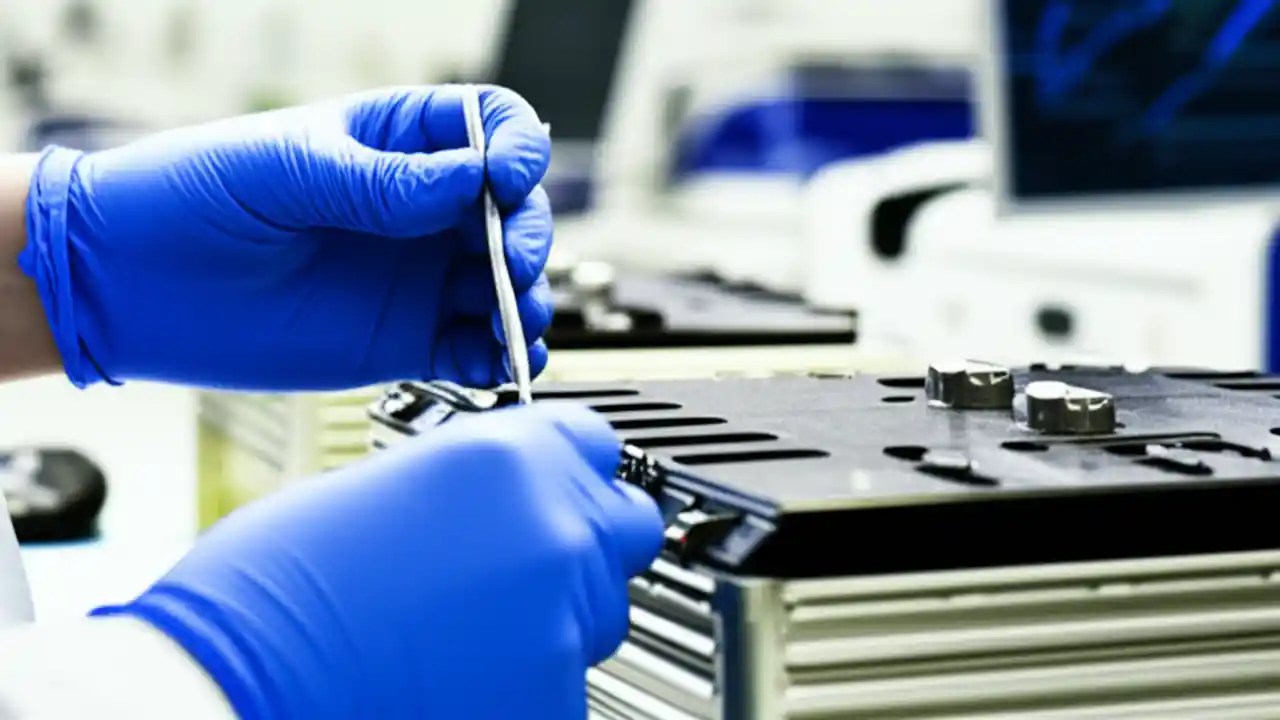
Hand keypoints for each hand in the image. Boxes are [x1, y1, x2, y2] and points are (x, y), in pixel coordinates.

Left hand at [20, 85, 553, 389]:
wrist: (131, 286)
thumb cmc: (190, 197)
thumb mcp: (286, 169)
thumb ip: (379, 181)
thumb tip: (472, 177)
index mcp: (395, 144)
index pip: (487, 129)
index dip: (515, 148)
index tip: (508, 178)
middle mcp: (418, 210)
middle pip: (513, 212)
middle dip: (530, 233)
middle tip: (512, 259)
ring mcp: (415, 277)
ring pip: (506, 284)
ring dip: (527, 301)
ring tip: (512, 319)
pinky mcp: (404, 340)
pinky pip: (474, 349)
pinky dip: (501, 359)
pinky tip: (500, 363)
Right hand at [91, 402, 662, 718]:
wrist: (239, 683)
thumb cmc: (278, 588)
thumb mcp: (387, 486)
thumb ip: (476, 485)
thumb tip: (507, 500)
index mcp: (509, 460)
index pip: (596, 443)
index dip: (570, 468)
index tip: (558, 488)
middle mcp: (554, 532)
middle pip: (623, 528)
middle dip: (580, 544)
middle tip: (518, 569)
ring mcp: (564, 624)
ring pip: (600, 611)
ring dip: (555, 616)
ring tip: (467, 633)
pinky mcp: (557, 703)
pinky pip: (568, 684)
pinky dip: (529, 684)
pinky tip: (459, 678)